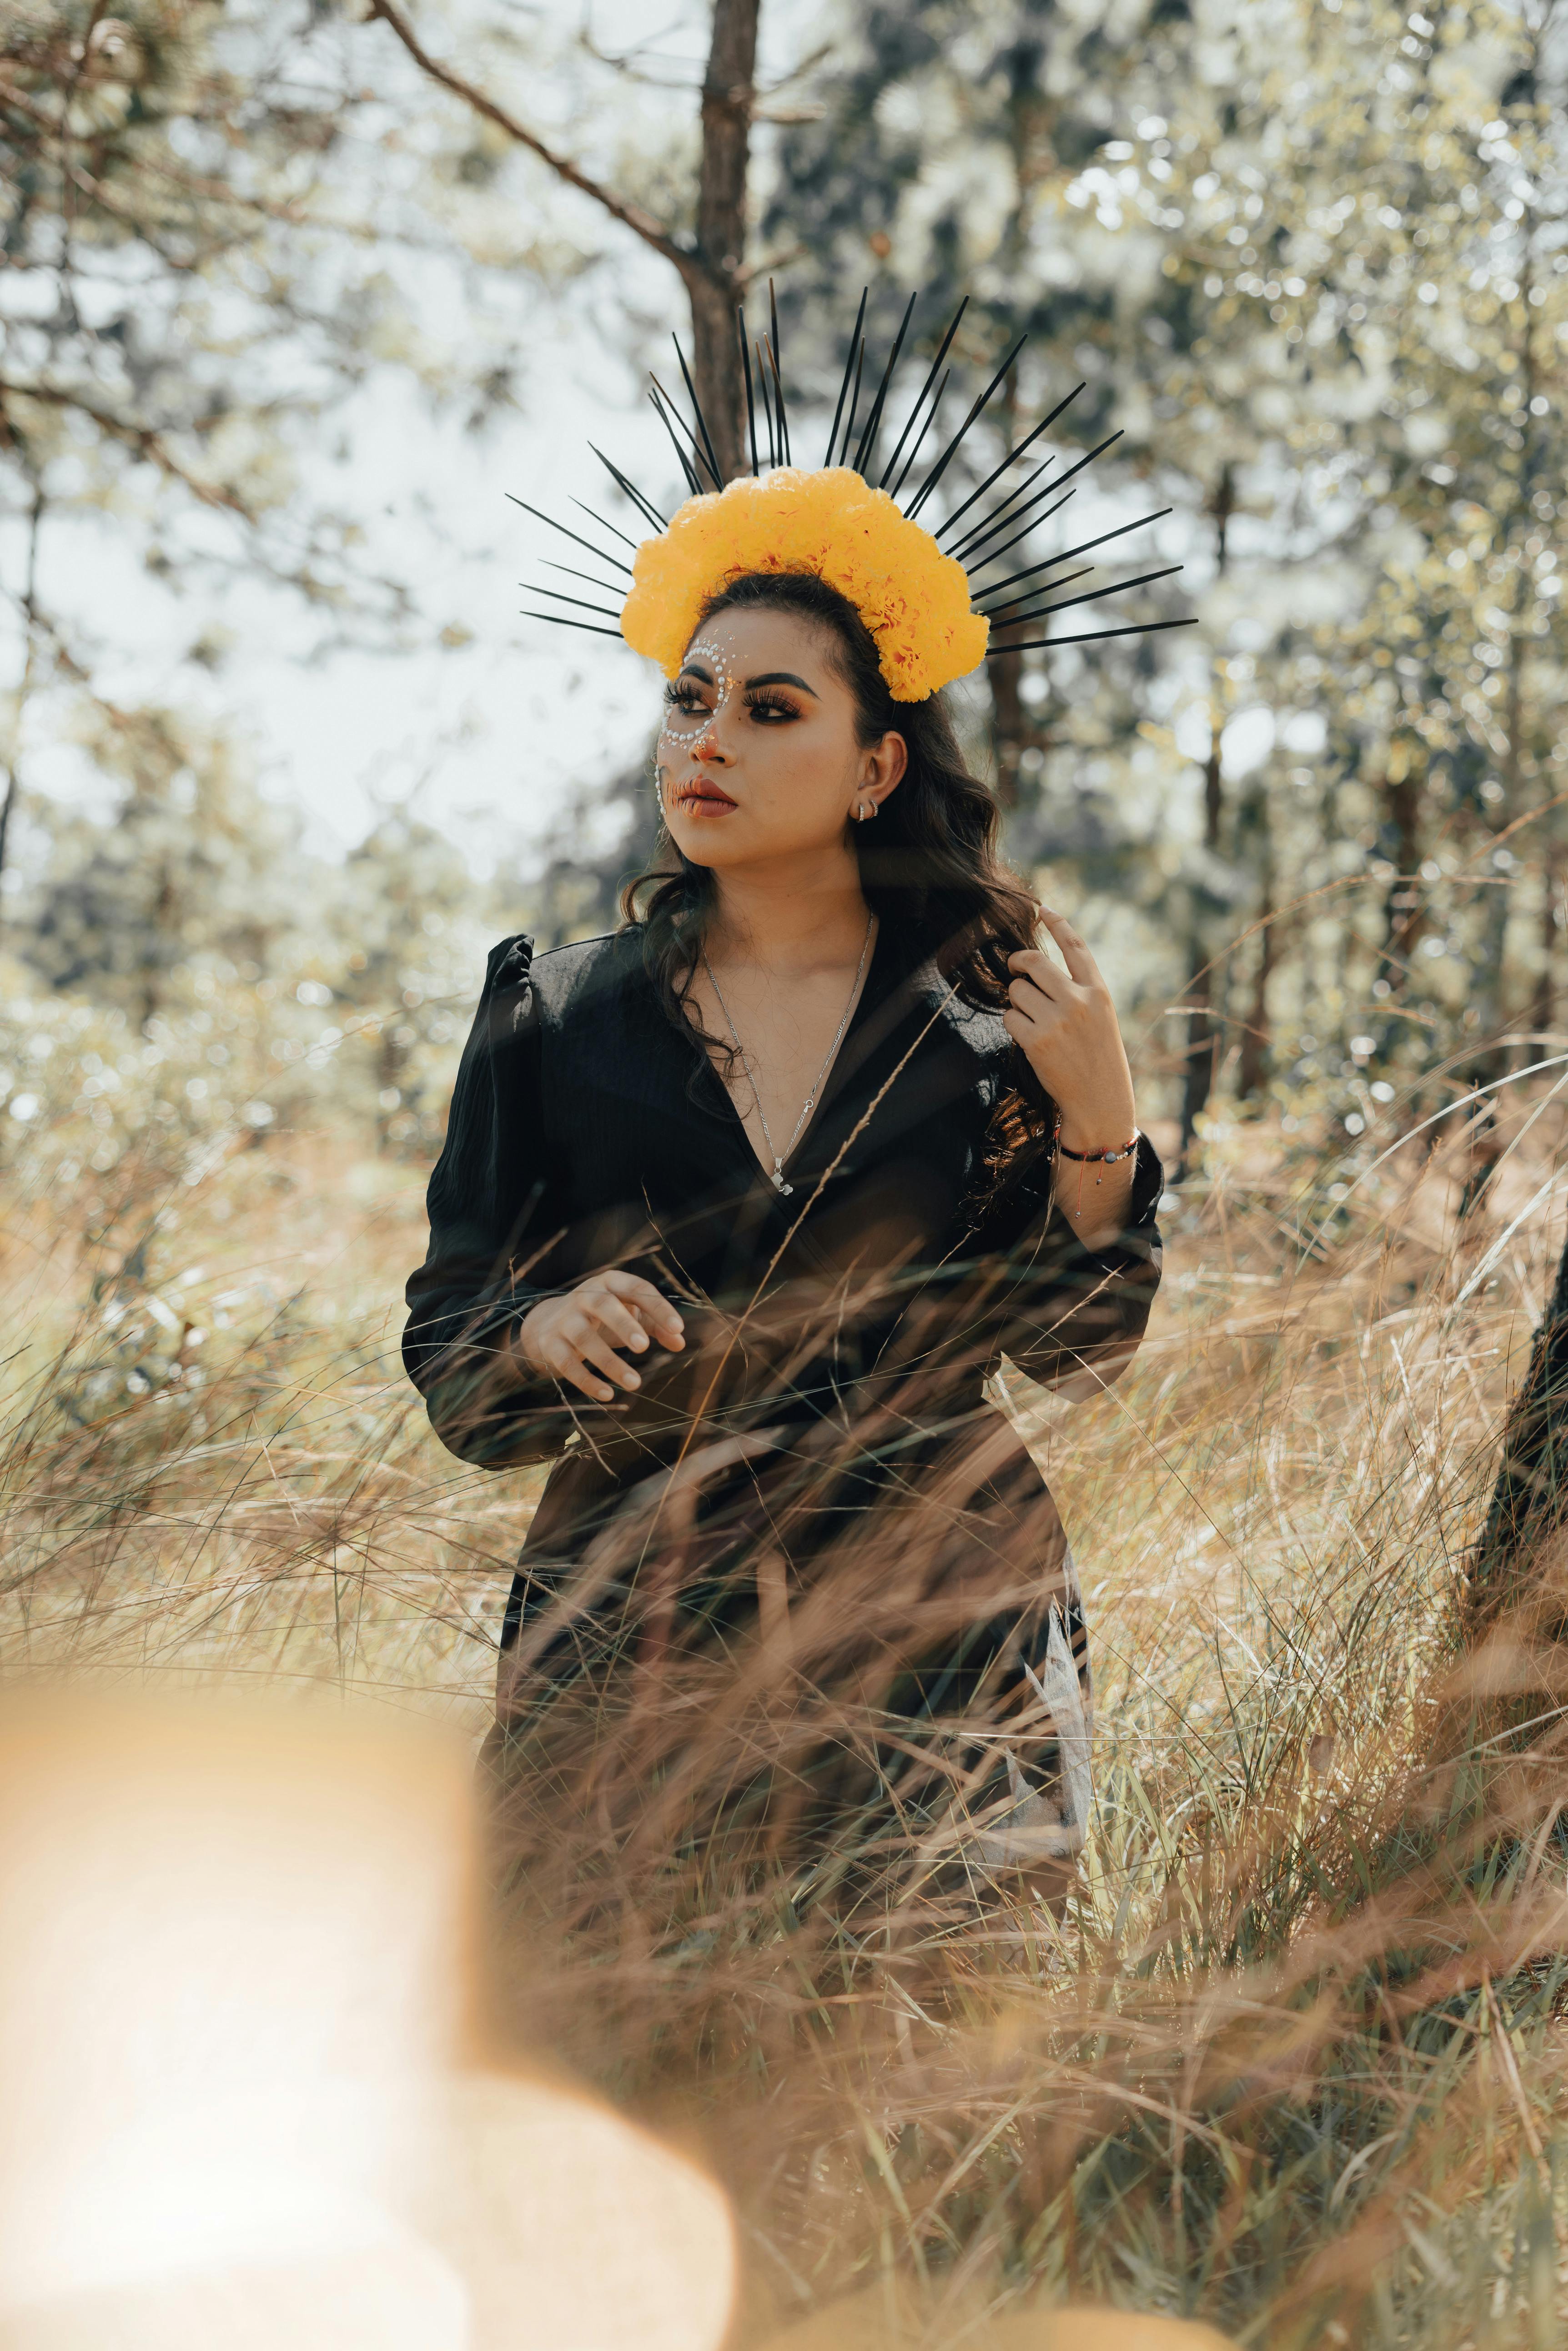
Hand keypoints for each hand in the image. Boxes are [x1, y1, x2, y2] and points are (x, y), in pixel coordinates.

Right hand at [515, 1271, 684, 1404]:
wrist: (548, 1322)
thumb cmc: (602, 1316)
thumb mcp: (630, 1313)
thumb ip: (656, 1324)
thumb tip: (680, 1342)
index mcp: (609, 1283)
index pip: (635, 1288)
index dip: (657, 1307)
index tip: (677, 1328)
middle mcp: (584, 1296)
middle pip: (603, 1304)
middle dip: (624, 1324)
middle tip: (643, 1347)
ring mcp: (564, 1319)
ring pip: (584, 1337)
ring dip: (609, 1361)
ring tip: (635, 1383)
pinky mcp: (550, 1344)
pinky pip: (566, 1363)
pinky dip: (586, 1381)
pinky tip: (607, 1394)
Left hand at [1004, 907, 1136, 1150]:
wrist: (1101, 1101)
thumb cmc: (1098, 1058)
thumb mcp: (1101, 1018)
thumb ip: (1078, 991)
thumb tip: (1038, 968)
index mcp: (1099, 991)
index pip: (1075, 947)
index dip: (1057, 924)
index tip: (1042, 909)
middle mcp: (1079, 1001)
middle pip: (1034, 962)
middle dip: (1018, 964)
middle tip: (1016, 971)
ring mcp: (1058, 1021)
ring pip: (1017, 990)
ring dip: (1017, 1001)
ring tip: (1033, 1020)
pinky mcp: (1038, 1041)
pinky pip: (1010, 1017)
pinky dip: (1013, 1025)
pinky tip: (1029, 1038)